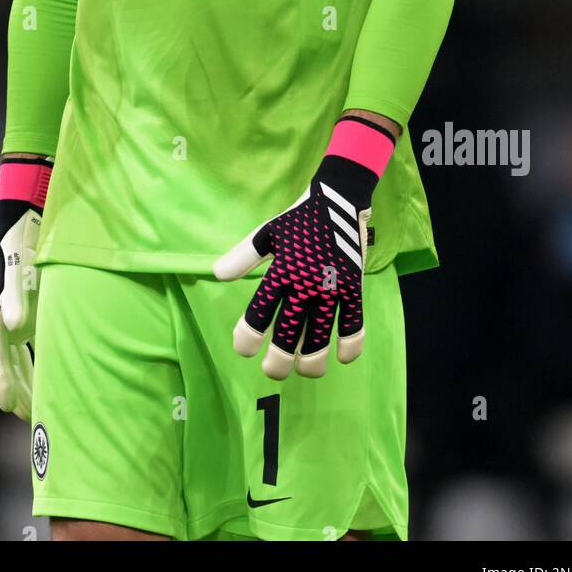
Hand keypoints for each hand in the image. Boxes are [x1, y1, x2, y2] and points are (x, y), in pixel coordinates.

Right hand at [0, 155, 51, 419]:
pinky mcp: (34, 310)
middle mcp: (5, 322)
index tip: (15, 406)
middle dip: (22, 394)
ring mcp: (19, 318)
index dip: (6, 386)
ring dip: (33, 384)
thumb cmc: (19, 241)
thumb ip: (16, 296)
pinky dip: (46, 362)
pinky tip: (62, 373)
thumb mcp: (17, 266)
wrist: (26, 214)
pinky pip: (38, 345)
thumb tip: (15, 326)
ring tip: (48, 408)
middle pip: (10, 368)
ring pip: (23, 361)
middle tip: (36, 419)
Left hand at [213, 117, 394, 378]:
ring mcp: (331, 287)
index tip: (243, 349)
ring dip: (312, 360)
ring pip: (321, 334)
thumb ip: (243, 255)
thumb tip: (216, 274)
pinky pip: (354, 321)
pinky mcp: (353, 286)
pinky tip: (343, 358)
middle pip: (289, 331)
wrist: (338, 199)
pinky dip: (350, 343)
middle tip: (272, 372)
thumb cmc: (298, 219)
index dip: (249, 335)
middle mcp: (305, 283)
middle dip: (278, 359)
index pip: (261, 311)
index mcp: (281, 270)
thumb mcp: (268, 232)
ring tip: (304, 372)